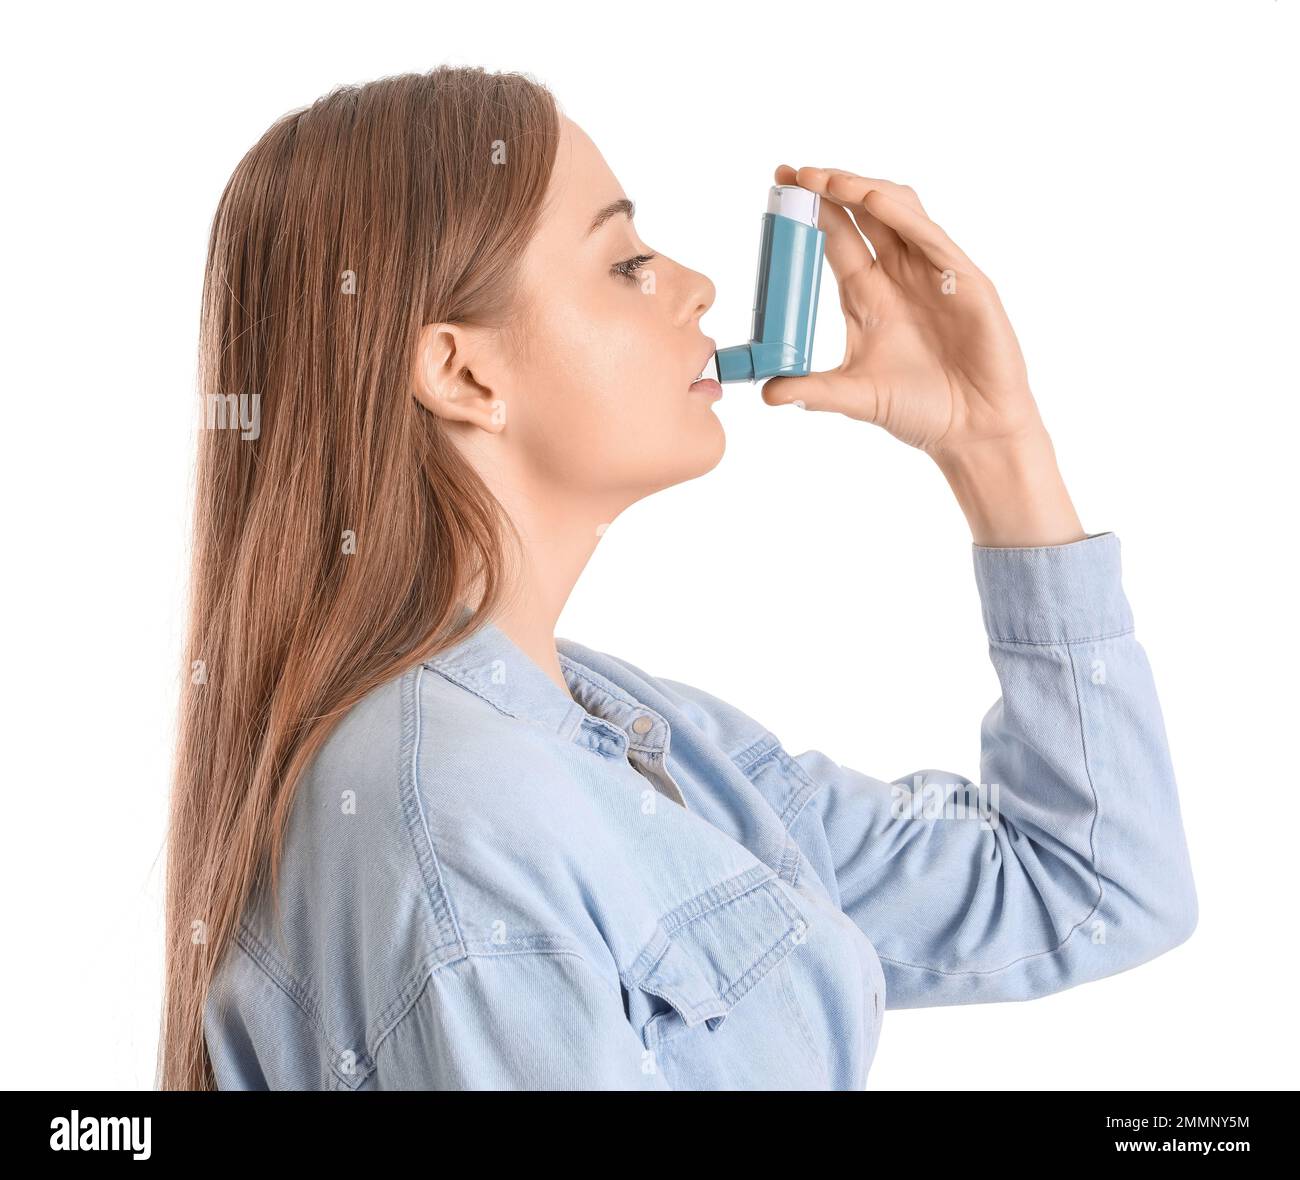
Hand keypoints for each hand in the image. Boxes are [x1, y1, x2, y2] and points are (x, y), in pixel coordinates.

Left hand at [763, 165, 1045, 462]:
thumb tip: (766, 394)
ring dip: (862, 190)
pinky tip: (873, 200)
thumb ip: (812, 390)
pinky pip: (932, 237)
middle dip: (830, 188)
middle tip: (794, 172)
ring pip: (898, 211)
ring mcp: (933, 274)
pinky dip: (902, 215)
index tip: (779, 184)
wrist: (972, 431)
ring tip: (826, 180)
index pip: (836, 237)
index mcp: (868, 295)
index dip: (811, 210)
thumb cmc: (920, 411)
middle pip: (863, 213)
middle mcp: (899, 276)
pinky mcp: (965, 282)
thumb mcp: (855, 398)